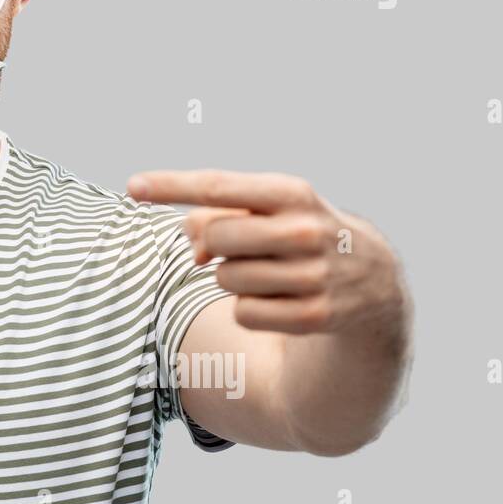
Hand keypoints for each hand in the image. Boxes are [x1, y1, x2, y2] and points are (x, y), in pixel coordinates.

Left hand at [126, 170, 405, 334]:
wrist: (370, 277)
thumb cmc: (296, 231)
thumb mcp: (267, 209)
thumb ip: (217, 215)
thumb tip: (193, 248)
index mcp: (292, 193)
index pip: (218, 186)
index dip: (171, 186)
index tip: (132, 185)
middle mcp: (305, 231)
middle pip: (214, 237)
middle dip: (212, 244)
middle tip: (239, 246)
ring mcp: (312, 276)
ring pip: (223, 279)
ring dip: (231, 278)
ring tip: (269, 272)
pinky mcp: (312, 317)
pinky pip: (241, 314)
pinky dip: (248, 309)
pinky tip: (279, 300)